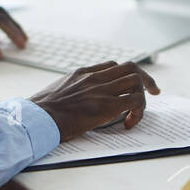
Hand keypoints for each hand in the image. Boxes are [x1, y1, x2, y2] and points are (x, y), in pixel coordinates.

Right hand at [29, 61, 160, 139]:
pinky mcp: (106, 106)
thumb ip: (72, 92)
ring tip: (138, 113)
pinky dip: (139, 111)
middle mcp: (94, 77)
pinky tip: (128, 123)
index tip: (131, 86)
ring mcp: (101, 90)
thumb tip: (77, 103)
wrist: (36, 118)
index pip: (112, 65)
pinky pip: (135, 101)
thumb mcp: (57, 92)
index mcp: (81, 73)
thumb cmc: (42, 112)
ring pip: (136, 80)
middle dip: (146, 79)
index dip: (126, 75)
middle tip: (153, 92)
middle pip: (131, 67)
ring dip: (143, 96)